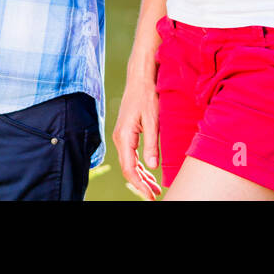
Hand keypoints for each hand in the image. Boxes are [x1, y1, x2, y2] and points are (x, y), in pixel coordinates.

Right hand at [112, 66, 164, 200]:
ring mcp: (122, 135)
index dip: (139, 185)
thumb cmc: (147, 95)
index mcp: (124, 137)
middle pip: (128, 168)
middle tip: (154, 195)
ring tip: (153, 187)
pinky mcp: (126, 132)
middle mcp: (119, 138)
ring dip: (140, 176)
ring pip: (129, 163)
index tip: (150, 195)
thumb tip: (152, 166)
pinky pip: (130, 154)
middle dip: (140, 184)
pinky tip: (148, 171)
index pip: (129, 169)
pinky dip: (139, 166)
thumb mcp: (153, 120)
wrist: (140, 78)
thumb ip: (152, 144)